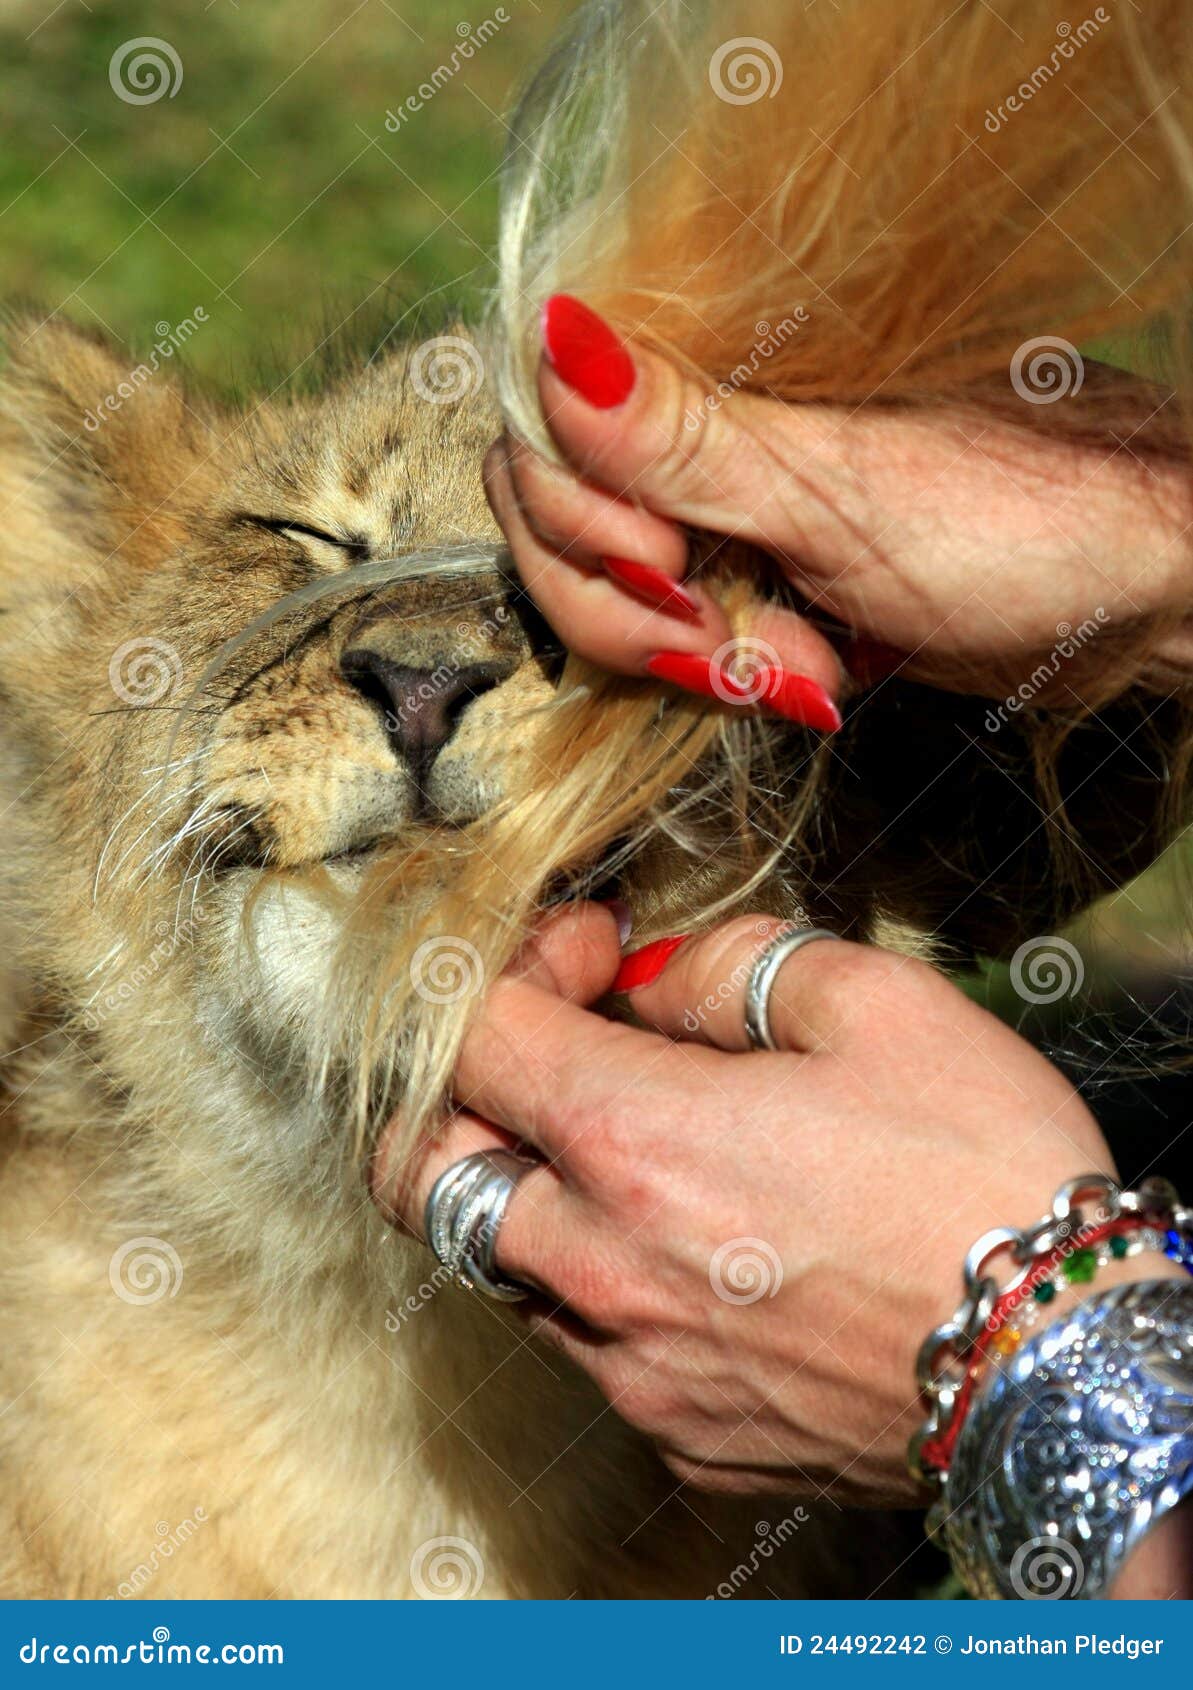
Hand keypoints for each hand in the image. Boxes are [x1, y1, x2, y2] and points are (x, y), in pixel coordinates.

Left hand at [371, 903, 1123, 1505]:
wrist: (1076, 1366)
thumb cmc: (988, 1179)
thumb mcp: (878, 1006)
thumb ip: (732, 965)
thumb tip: (655, 982)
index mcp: (635, 1143)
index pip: (470, 1034)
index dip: (514, 963)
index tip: (595, 952)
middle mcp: (604, 1267)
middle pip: (417, 1171)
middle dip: (453, 1088)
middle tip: (545, 1049)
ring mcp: (634, 1367)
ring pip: (496, 1263)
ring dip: (529, 1182)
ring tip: (635, 1142)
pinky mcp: (679, 1434)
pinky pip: (585, 1342)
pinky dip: (602, 1274)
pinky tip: (698, 1243)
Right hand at [485, 297, 1192, 709]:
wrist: (1130, 597)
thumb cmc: (1018, 522)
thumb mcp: (836, 489)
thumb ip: (683, 436)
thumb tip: (551, 338)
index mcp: (712, 365)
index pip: (539, 429)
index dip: (575, 518)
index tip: (663, 568)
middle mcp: (701, 428)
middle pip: (557, 522)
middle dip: (631, 610)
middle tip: (721, 633)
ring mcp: (728, 505)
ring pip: (616, 593)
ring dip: (695, 655)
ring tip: (799, 661)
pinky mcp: (761, 573)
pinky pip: (687, 637)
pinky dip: (740, 675)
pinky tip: (820, 673)